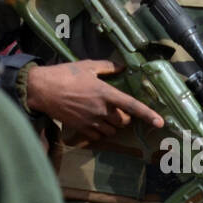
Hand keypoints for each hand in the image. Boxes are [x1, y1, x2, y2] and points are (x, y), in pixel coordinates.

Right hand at [25, 60, 163, 141]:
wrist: (41, 89)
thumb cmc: (64, 74)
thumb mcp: (87, 66)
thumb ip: (108, 67)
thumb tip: (123, 67)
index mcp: (105, 93)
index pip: (132, 105)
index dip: (148, 114)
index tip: (160, 122)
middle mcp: (101, 110)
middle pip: (123, 121)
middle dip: (124, 117)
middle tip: (117, 108)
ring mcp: (91, 121)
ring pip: (112, 130)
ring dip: (113, 125)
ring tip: (105, 115)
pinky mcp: (81, 129)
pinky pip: (98, 136)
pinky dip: (100, 132)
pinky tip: (94, 123)